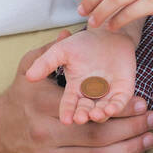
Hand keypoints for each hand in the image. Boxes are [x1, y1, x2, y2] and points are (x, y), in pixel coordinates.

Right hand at [0, 41, 152, 152]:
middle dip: (130, 129)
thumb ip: (48, 52)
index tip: (143, 102)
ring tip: (148, 140)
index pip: (89, 108)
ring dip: (127, 152)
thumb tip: (68, 34)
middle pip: (97, 136)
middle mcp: (45, 134)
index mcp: (43, 106)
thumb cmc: (20, 96)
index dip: (119, 108)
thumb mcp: (27, 69)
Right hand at [23, 28, 138, 123]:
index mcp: (74, 89)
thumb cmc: (83, 43)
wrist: (108, 32)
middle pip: (85, 110)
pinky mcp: (123, 91)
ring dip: (99, 115)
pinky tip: (111, 108)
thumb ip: (46, 62)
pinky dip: (116, 107)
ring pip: (102, 111)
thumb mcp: (61, 50)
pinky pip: (120, 103)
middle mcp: (89, 95)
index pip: (68, 104)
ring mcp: (106, 94)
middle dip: (83, 115)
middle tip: (81, 118)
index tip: (66, 120)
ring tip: (96, 115)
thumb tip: (30, 76)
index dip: (67, 112)